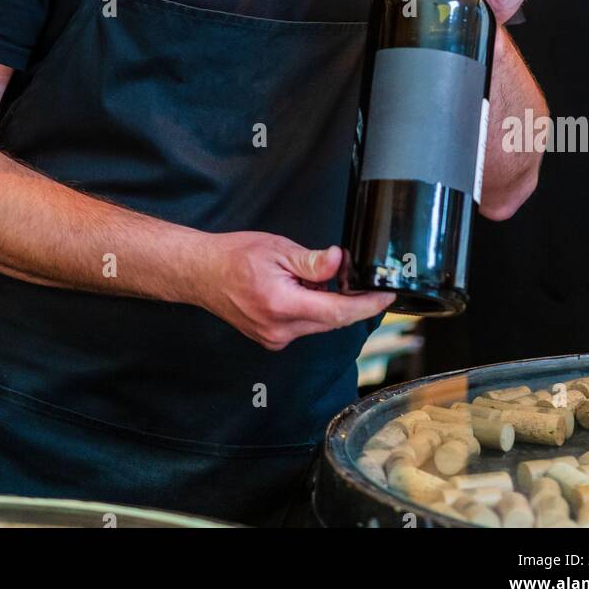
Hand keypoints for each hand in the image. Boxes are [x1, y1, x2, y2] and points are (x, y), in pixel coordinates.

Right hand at [194, 231, 394, 349]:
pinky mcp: (272, 339)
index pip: (338, 312)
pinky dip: (312, 307)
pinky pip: (305, 325)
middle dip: (348, 297)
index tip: (386, 297)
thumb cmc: (234, 257)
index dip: (367, 305)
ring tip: (311, 275)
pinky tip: (301, 288)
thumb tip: (339, 263)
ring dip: (327, 301)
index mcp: (283, 305)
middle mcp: (280, 330)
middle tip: (348, 271)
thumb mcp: (278, 249)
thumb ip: (312, 261)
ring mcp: (275, 338)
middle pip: (332, 320)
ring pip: (319, 323)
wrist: (202, 273)